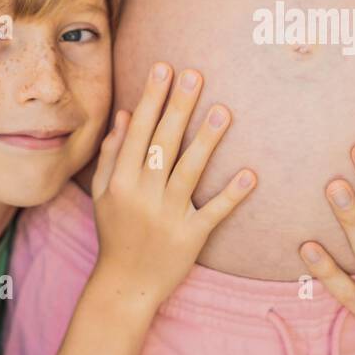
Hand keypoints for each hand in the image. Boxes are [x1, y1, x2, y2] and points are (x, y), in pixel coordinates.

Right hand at [89, 62, 255, 310]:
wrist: (124, 286)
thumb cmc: (115, 234)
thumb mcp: (104, 194)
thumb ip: (114, 155)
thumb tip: (127, 115)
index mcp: (122, 182)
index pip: (140, 132)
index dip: (152, 99)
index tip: (164, 68)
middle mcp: (144, 196)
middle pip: (164, 144)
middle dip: (178, 107)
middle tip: (195, 75)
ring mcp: (168, 217)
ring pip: (189, 172)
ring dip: (207, 141)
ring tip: (223, 110)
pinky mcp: (191, 238)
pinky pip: (213, 213)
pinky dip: (231, 195)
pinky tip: (250, 175)